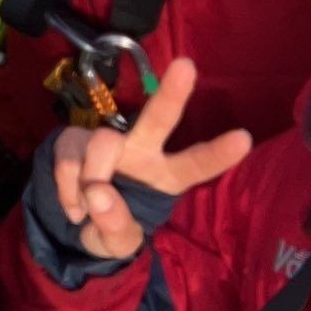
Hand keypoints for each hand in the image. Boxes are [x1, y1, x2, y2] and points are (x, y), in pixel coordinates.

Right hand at [49, 58, 251, 260]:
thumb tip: (98, 194)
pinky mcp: (73, 139)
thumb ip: (114, 227)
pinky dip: (66, 189)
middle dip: (172, 93)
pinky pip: (68, 159)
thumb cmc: (111, 226)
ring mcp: (106, 141)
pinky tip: (73, 205)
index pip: (194, 165)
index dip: (217, 154)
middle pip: (160, 118)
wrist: (73, 218)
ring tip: (86, 209)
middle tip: (186, 66)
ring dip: (91, 178)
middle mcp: (141, 150)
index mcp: (164, 177)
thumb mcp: (117, 244)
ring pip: (103, 144)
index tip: (243, 139)